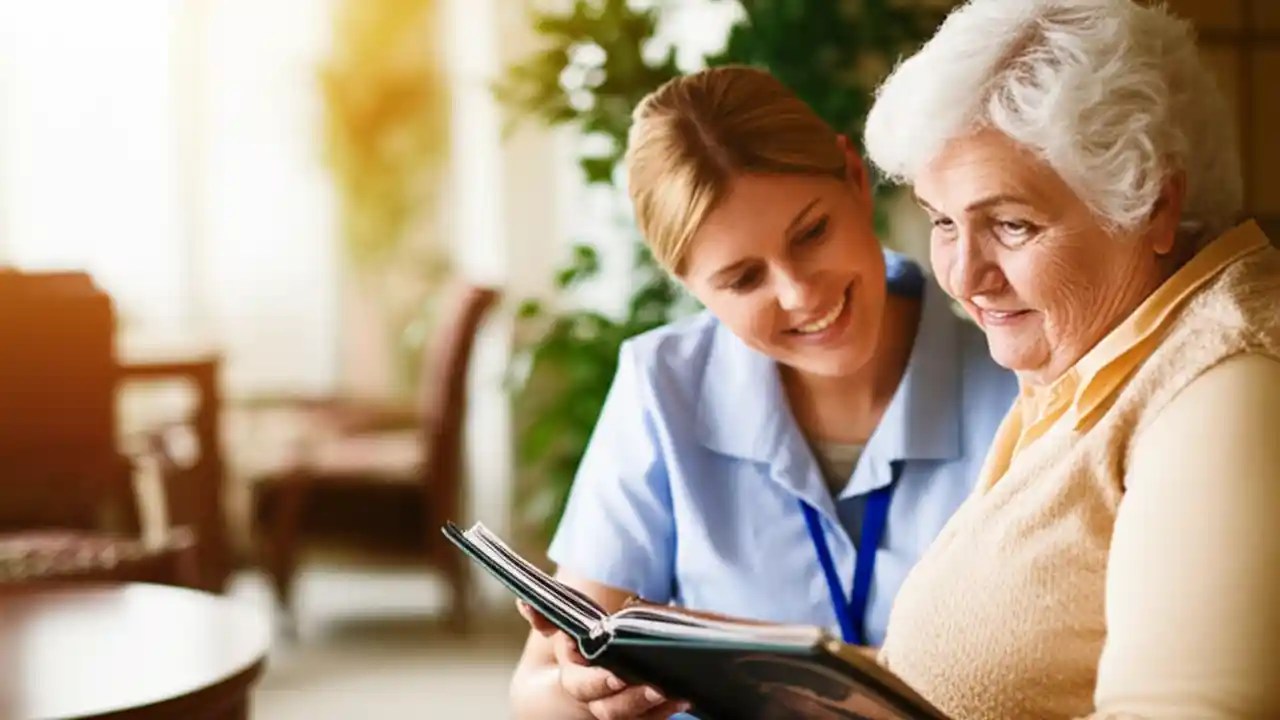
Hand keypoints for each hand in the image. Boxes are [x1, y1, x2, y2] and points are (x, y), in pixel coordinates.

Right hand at [517, 601, 690, 718]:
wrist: (573, 685)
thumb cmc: (578, 647)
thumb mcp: (564, 630)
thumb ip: (548, 617)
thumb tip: (523, 603)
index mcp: (574, 679)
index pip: (583, 686)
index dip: (600, 682)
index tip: (619, 676)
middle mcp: (594, 702)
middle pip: (611, 710)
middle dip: (635, 699)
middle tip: (660, 686)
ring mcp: (615, 713)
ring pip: (634, 719)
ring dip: (659, 708)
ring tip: (682, 692)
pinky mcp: (635, 717)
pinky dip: (666, 712)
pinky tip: (684, 698)